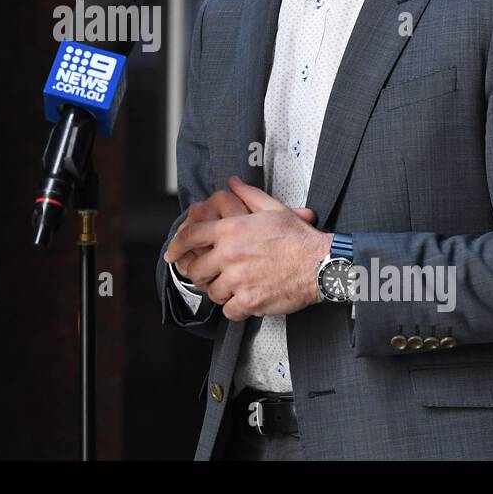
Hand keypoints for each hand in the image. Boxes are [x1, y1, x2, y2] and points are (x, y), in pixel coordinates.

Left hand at [165, 175, 328, 320]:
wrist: (320, 264)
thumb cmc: (298, 237)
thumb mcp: (272, 209)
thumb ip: (248, 195)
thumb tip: (233, 182)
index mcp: (231, 230)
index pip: (190, 236)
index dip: (176, 246)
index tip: (172, 254)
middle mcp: (230, 255)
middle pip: (196, 269)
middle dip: (199, 273)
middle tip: (208, 275)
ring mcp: (238, 280)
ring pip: (212, 292)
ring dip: (220, 290)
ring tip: (233, 286)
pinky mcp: (249, 301)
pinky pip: (229, 310)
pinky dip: (235, 308)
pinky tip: (244, 300)